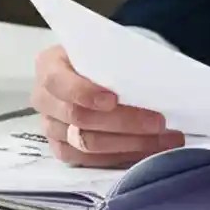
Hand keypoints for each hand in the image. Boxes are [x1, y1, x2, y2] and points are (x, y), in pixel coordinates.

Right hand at [31, 45, 184, 166]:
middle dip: (124, 122)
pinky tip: (149, 151)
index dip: (84, 93)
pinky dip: (122, 156)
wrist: (95, 70)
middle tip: (160, 122)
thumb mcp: (106, 48)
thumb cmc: (103, 56)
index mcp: (49, 66)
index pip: (58, 82)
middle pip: (79, 118)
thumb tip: (153, 76)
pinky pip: (89, 161)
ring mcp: (51, 127)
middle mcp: (43, 98)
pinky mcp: (63, 149)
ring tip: (166, 139)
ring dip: (130, 143)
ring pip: (87, 144)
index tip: (114, 100)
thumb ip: (117, 59)